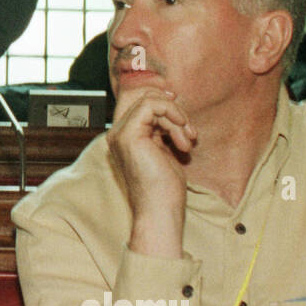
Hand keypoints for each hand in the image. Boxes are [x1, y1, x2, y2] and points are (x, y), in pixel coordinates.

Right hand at [106, 87, 195, 258]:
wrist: (161, 210)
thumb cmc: (165, 188)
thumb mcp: (164, 148)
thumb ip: (161, 126)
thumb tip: (171, 99)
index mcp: (124, 136)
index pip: (136, 100)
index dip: (161, 98)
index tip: (182, 115)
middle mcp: (117, 133)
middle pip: (142, 95)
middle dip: (172, 107)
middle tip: (189, 130)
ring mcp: (120, 133)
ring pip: (150, 99)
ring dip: (177, 116)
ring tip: (188, 140)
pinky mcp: (129, 135)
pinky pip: (152, 105)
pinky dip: (173, 114)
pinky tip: (183, 136)